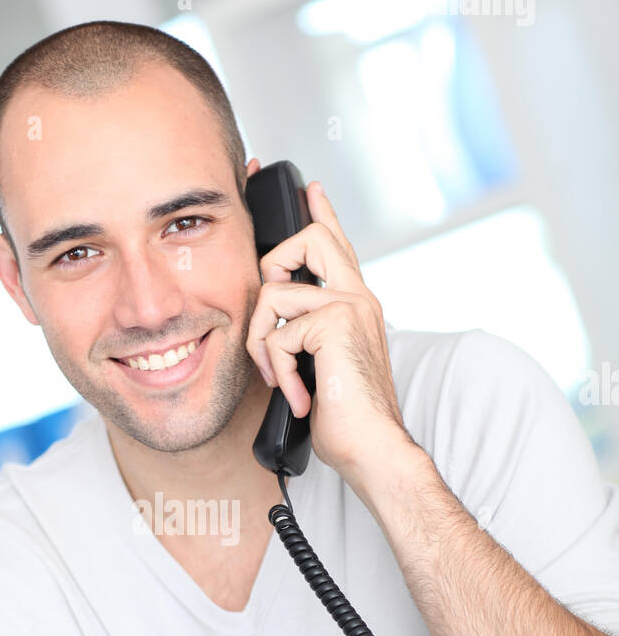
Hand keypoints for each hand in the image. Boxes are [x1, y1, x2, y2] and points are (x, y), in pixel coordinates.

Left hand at [245, 176, 413, 488]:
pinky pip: (279, 333)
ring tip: (281, 378)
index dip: (320, 211)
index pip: (336, 243)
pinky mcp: (335, 323)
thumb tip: (273, 323)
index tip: (310, 188)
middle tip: (271, 317)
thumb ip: (306, 334)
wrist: (373, 447)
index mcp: (357, 302)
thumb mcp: (321, 365)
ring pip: (275, 294)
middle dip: (271, 268)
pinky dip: (280, 370)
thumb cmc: (348, 417)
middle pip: (308, 237)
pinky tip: (299, 395)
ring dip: (263, 343)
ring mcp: (350, 306)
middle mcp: (358, 296)